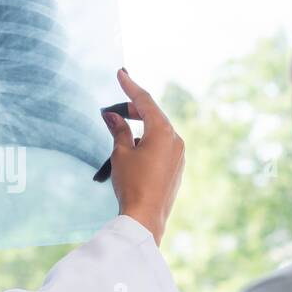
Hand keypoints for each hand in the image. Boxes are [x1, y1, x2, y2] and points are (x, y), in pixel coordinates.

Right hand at [102, 69, 183, 245]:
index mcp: (163, 132)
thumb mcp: (120, 153)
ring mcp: (179, 156)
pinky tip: (134, 149)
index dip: (130, 86)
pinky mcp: (177, 169)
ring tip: (121, 130)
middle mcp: (176, 140)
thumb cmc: (132, 184)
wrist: (145, 218)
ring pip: (158, 132)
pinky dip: (147, 141)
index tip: (121, 73)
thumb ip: (118, 130)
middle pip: (154, 116)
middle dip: (134, 109)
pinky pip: (162, 147)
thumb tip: (112, 116)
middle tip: (115, 108)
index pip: (145, 101)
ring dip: (140, 127)